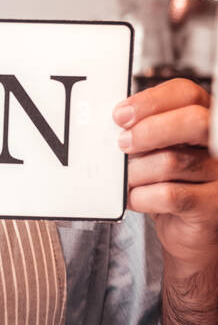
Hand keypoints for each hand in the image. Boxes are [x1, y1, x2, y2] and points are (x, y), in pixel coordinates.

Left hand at [114, 79, 217, 267]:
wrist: (189, 231)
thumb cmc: (173, 184)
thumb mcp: (159, 150)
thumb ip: (146, 132)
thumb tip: (116, 123)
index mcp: (208, 121)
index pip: (187, 93)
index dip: (151, 101)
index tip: (121, 115)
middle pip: (193, 121)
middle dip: (149, 130)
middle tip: (122, 143)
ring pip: (173, 161)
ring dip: (137, 172)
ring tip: (127, 179)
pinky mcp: (213, 205)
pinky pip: (170, 195)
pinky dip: (141, 197)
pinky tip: (134, 198)